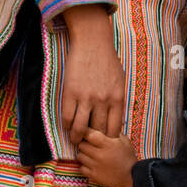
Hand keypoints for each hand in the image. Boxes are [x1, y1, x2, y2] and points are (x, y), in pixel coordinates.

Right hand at [61, 4, 125, 144]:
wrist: (92, 42)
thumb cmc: (107, 60)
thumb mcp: (120, 81)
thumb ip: (118, 101)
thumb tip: (117, 121)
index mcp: (117, 99)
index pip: (114, 129)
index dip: (107, 139)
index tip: (103, 141)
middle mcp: (103, 101)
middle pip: (98, 131)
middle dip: (93, 140)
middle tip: (88, 144)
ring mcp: (86, 97)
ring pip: (80, 129)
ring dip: (77, 138)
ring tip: (76, 140)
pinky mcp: (70, 93)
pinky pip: (67, 117)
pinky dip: (66, 126)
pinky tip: (67, 126)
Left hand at [76, 128, 137, 186]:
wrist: (132, 176)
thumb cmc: (128, 157)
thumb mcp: (124, 141)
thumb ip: (114, 131)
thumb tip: (105, 123)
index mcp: (107, 144)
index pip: (89, 134)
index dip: (86, 131)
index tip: (86, 132)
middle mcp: (99, 154)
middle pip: (81, 145)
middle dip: (84, 143)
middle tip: (88, 144)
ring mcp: (95, 166)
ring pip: (79, 156)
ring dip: (83, 154)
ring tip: (89, 154)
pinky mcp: (94, 176)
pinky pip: (81, 168)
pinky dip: (84, 166)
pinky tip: (90, 164)